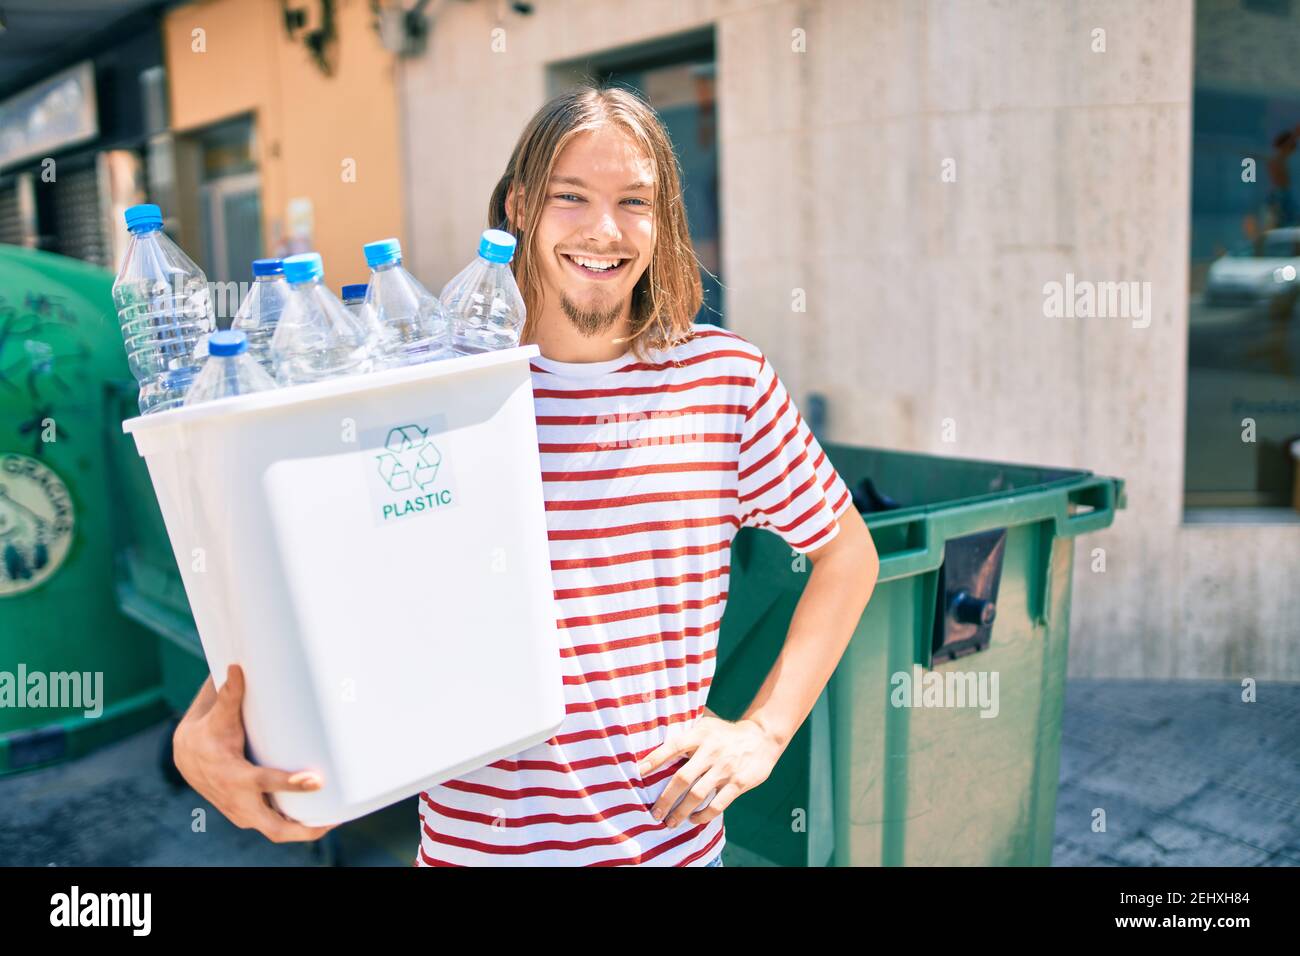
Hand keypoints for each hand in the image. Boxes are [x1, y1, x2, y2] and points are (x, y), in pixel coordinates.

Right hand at [172, 664, 335, 842]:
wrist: (185, 757)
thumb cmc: (207, 732)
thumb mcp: (217, 716)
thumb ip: (230, 695)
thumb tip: (237, 667)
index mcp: (233, 776)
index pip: (265, 783)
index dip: (291, 784)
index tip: (317, 780)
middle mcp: (238, 801)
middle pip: (274, 826)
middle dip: (305, 828)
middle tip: (335, 820)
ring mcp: (242, 813)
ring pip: (276, 831)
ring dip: (304, 829)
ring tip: (337, 819)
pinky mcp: (247, 815)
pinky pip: (273, 826)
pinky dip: (293, 826)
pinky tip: (320, 818)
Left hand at [637, 712, 783, 827]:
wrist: (762, 737)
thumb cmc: (726, 734)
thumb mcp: (706, 726)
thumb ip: (686, 735)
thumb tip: (656, 745)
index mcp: (700, 735)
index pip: (673, 747)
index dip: (655, 759)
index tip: (639, 772)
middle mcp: (711, 751)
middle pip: (682, 778)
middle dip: (665, 799)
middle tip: (655, 813)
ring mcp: (725, 769)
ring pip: (697, 795)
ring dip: (681, 812)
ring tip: (671, 822)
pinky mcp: (738, 783)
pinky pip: (717, 805)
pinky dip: (703, 815)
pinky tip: (694, 819)